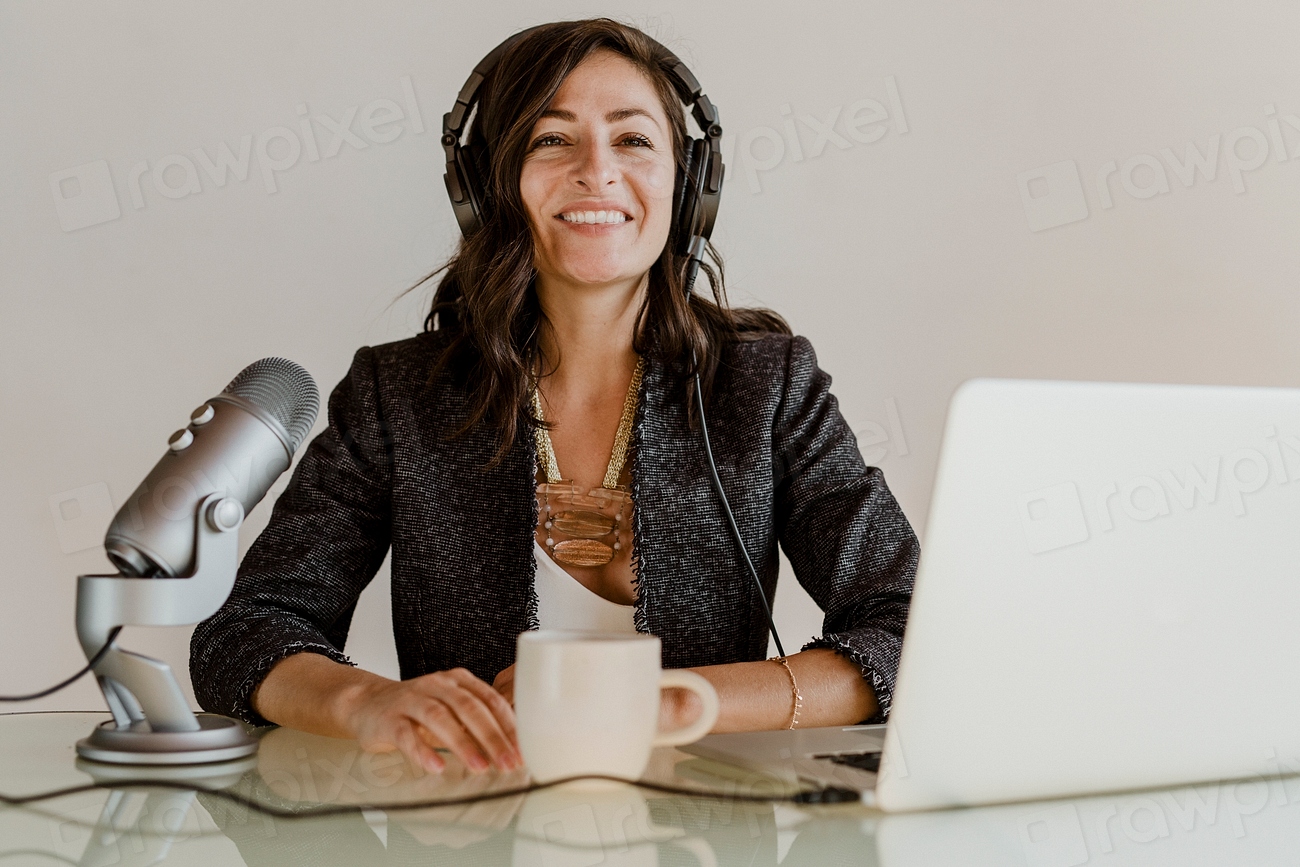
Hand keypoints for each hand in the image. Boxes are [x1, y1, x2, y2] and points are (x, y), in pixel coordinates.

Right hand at [342, 667, 521, 774]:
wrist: (367, 703)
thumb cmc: (417, 710)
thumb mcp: (451, 710)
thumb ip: (476, 723)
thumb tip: (511, 749)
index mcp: (458, 681)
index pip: (490, 700)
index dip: (509, 725)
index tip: (523, 750)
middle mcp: (437, 685)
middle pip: (470, 708)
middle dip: (493, 737)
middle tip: (509, 762)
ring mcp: (412, 699)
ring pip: (440, 717)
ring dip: (463, 743)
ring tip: (480, 767)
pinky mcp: (389, 718)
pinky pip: (407, 734)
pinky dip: (423, 751)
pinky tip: (436, 766)